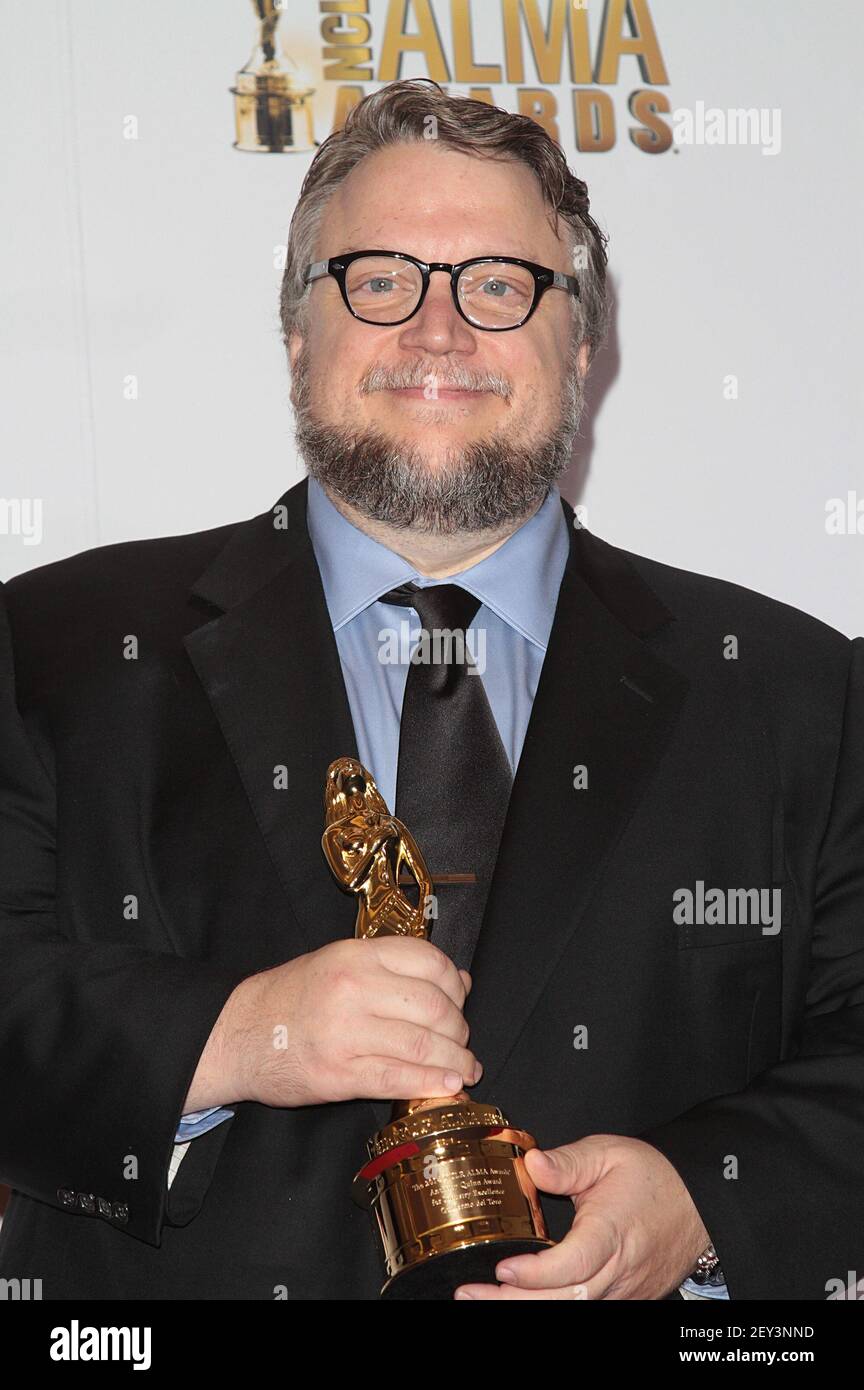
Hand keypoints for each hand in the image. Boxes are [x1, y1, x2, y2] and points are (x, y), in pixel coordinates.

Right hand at [226, 937, 480, 1107]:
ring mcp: (345, 1032)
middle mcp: (352, 988)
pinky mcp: (338, 1074)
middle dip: (458, 1029)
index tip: (459, 1002)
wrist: (236, 1034)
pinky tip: (448, 1086)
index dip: (455, 986)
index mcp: (355, 955)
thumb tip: (460, 980)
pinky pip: (398, 1079)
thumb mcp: (340, 964)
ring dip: (455, 1061)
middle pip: (433, 1007)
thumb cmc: (292, 998)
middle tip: (461, 1041)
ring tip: (464, 1068)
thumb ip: (396, 969)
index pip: (429, 961)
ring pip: (422, 1045)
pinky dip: (431, 1084)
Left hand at [453, 1135, 709, 1299]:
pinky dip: (548, 1305)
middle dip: (513, 1301)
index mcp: (612, 1231)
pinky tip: (516, 1298)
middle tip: (468, 1293)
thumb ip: (569, 1162)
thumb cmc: (653, 1177)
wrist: (697, 1204)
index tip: (502, 1266)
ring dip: (525, 1305)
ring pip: (571, 1309)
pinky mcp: (622, 1298)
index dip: (536, 1273)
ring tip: (481, 1297)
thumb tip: (532, 1163)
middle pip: (564, 1299)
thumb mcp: (609, 1153)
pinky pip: (583, 1308)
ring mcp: (622, 1290)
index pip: (574, 1264)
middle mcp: (618, 1270)